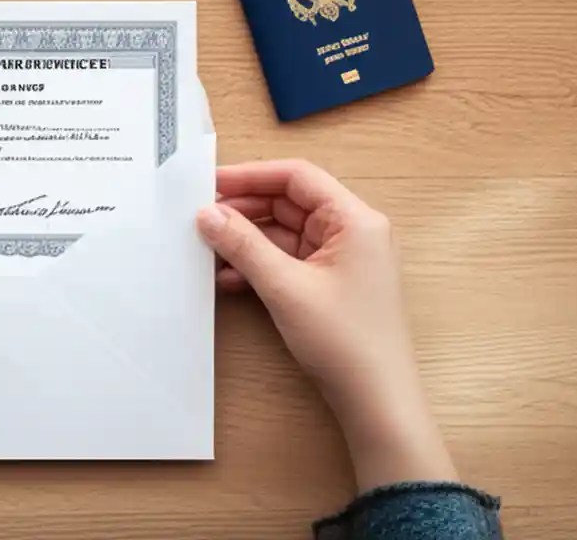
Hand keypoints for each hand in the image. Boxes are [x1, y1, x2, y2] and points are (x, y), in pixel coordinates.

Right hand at [196, 160, 456, 490]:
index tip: (209, 184)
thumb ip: (243, 245)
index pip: (297, 178)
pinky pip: (288, 261)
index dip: (251, 176)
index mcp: (355, 220)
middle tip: (200, 218)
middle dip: (243, 210)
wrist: (376, 400)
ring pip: (284, 234)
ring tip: (206, 250)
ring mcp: (342, 260)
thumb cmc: (344, 340)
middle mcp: (352, 232)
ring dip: (246, 240)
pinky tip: (227, 278)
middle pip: (289, 203)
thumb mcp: (285, 287)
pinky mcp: (330, 285)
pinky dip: (258, 265)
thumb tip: (207, 214)